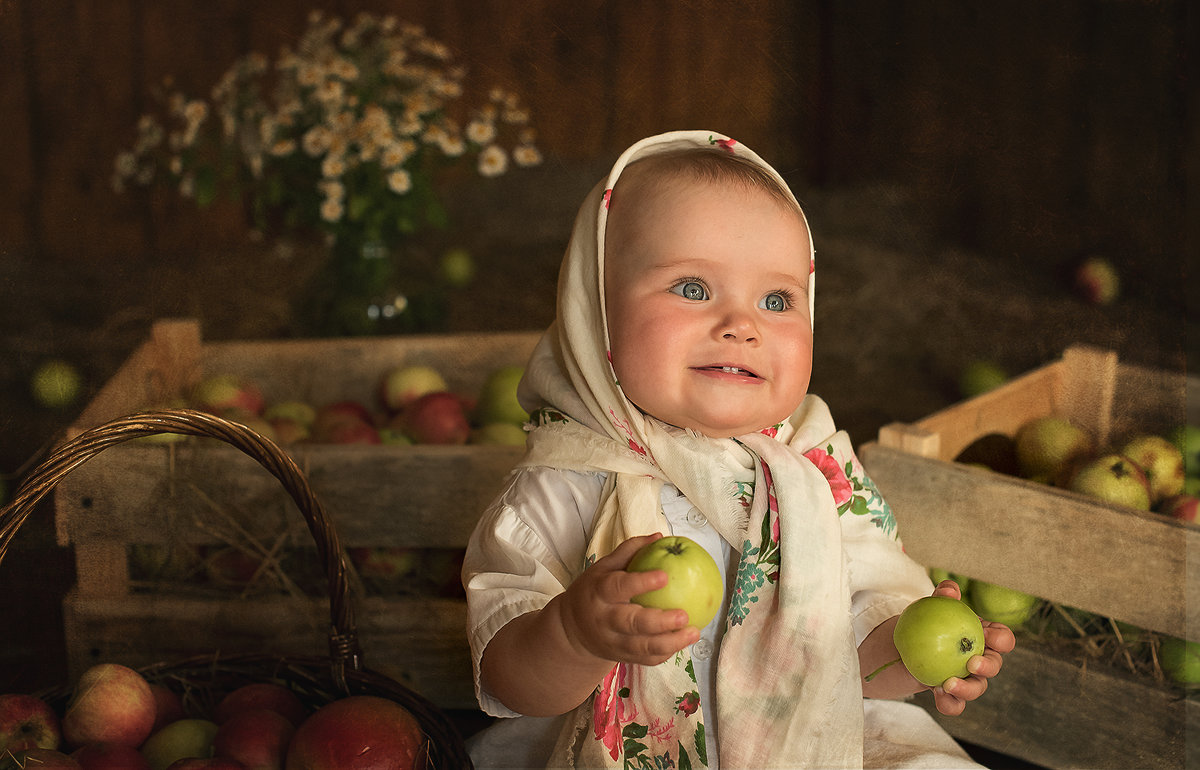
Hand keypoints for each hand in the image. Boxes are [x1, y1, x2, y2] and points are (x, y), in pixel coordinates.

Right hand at [557, 533, 699, 665]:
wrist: (571, 630)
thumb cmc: (594, 591)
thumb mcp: (603, 567)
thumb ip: (629, 551)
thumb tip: (659, 536)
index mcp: (599, 592)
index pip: (618, 587)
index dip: (640, 583)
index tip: (664, 576)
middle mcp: (604, 619)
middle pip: (631, 623)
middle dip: (659, 622)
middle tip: (683, 615)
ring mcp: (613, 641)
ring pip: (642, 647)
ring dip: (670, 643)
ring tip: (694, 632)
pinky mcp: (621, 657)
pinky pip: (645, 659)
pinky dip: (665, 654)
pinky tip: (683, 643)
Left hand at [928, 579, 1015, 715]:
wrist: (905, 645)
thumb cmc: (927, 621)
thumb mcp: (933, 606)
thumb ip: (943, 595)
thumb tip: (951, 590)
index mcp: (983, 637)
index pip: (1002, 639)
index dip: (1001, 639)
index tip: (989, 635)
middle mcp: (980, 659)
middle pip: (994, 666)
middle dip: (989, 666)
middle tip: (972, 663)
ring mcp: (967, 679)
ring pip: (977, 688)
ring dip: (967, 689)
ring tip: (949, 684)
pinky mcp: (951, 694)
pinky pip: (955, 703)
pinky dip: (950, 702)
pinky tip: (938, 695)